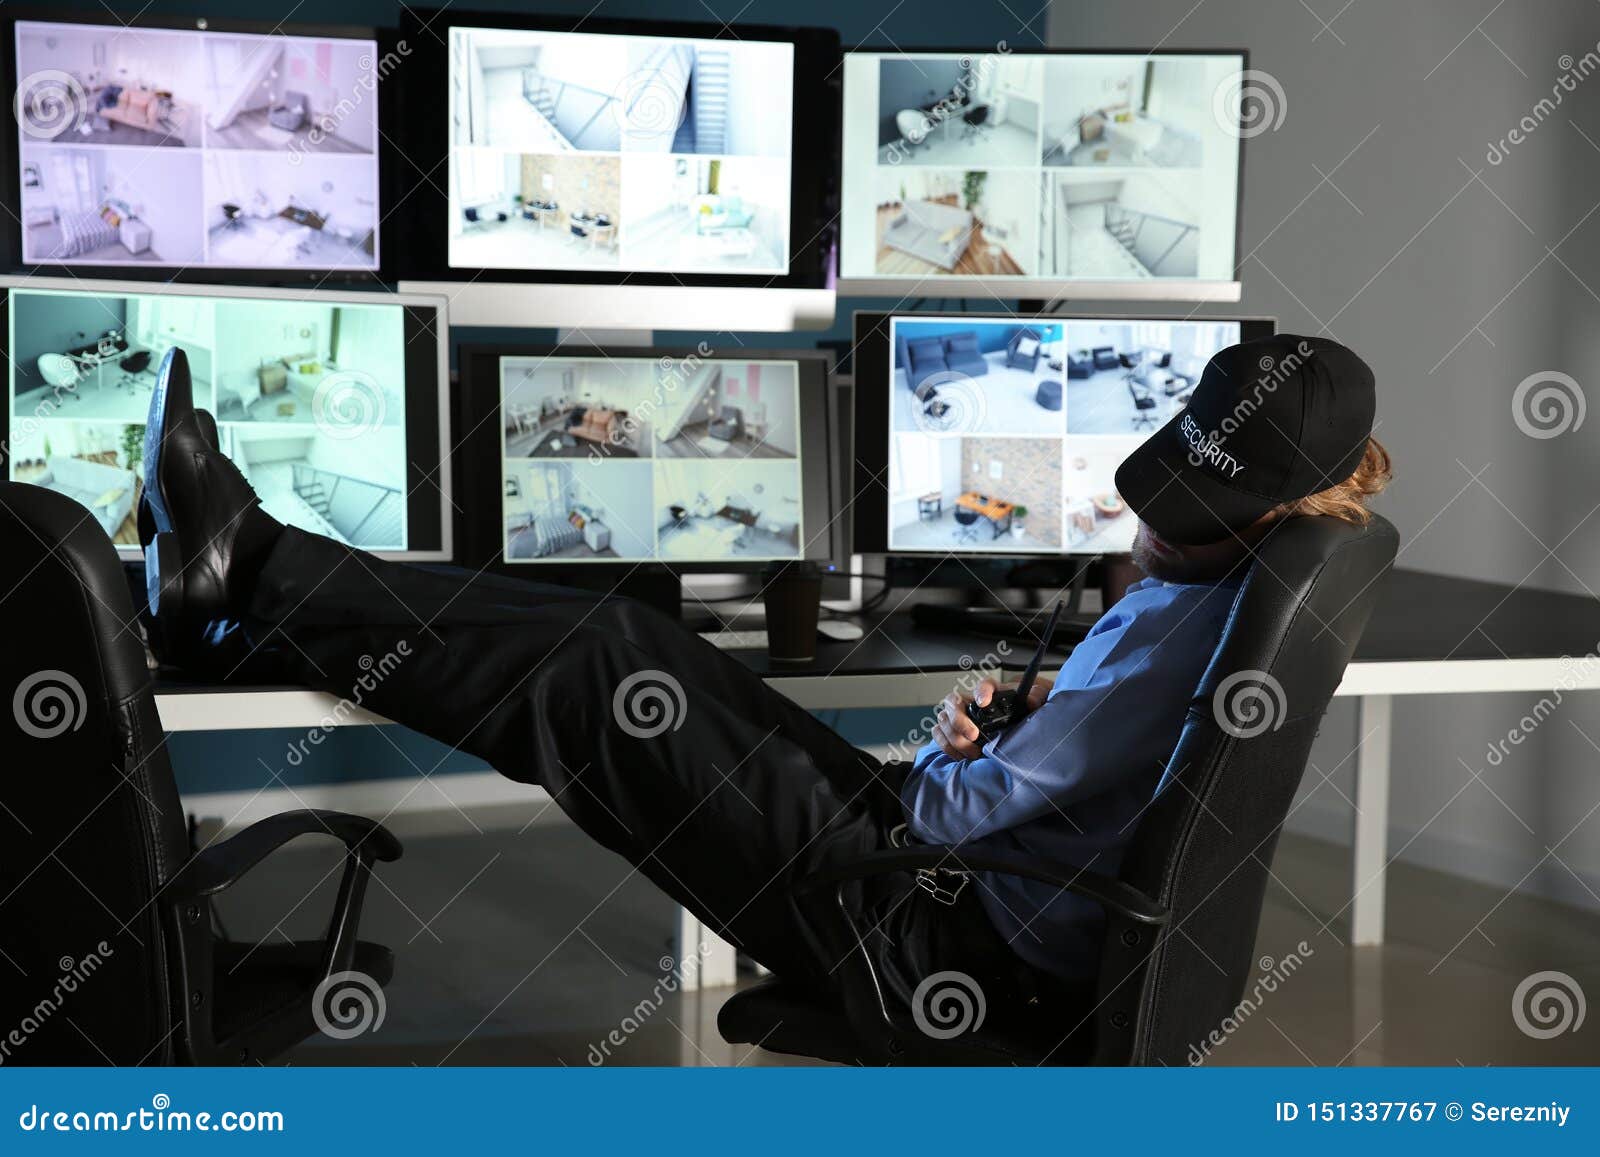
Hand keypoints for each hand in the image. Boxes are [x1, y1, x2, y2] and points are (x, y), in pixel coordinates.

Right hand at [933, 676, 1052, 759]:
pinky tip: (962, 756)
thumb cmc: (1018, 713)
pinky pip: (938, 734)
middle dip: (960, 720)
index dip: (981, 691)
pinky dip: (947, 747)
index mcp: (991, 691)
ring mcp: (956, 715)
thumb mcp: (1033, 702)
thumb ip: (1036, 696)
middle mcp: (969, 700)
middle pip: (953, 701)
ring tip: (973, 753)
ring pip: (943, 719)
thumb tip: (1031, 700)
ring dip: (954, 738)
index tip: (983, 702)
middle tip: (974, 736)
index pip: (984, 684)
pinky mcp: (949, 730)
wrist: (1010, 727)